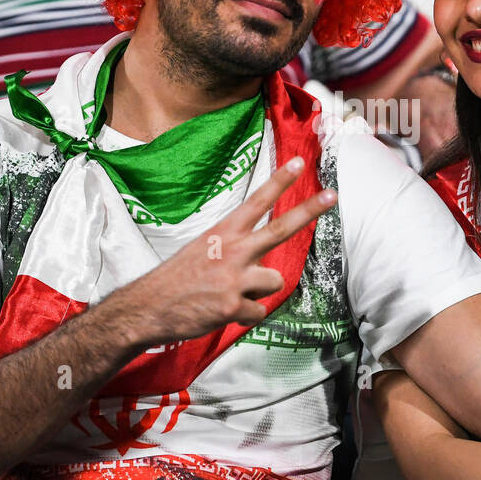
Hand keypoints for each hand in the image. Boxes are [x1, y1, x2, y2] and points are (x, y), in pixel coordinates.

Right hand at [114, 156, 336, 346]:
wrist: (147, 306)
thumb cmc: (176, 278)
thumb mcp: (202, 248)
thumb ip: (232, 247)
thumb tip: (258, 256)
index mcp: (223, 233)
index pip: (256, 202)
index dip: (279, 182)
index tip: (300, 164)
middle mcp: (233, 250)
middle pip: (281, 228)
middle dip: (310, 210)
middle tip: (333, 195)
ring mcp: (235, 277)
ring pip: (276, 281)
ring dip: (260, 290)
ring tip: (232, 293)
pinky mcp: (233, 305)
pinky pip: (258, 311)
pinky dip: (245, 315)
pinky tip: (223, 312)